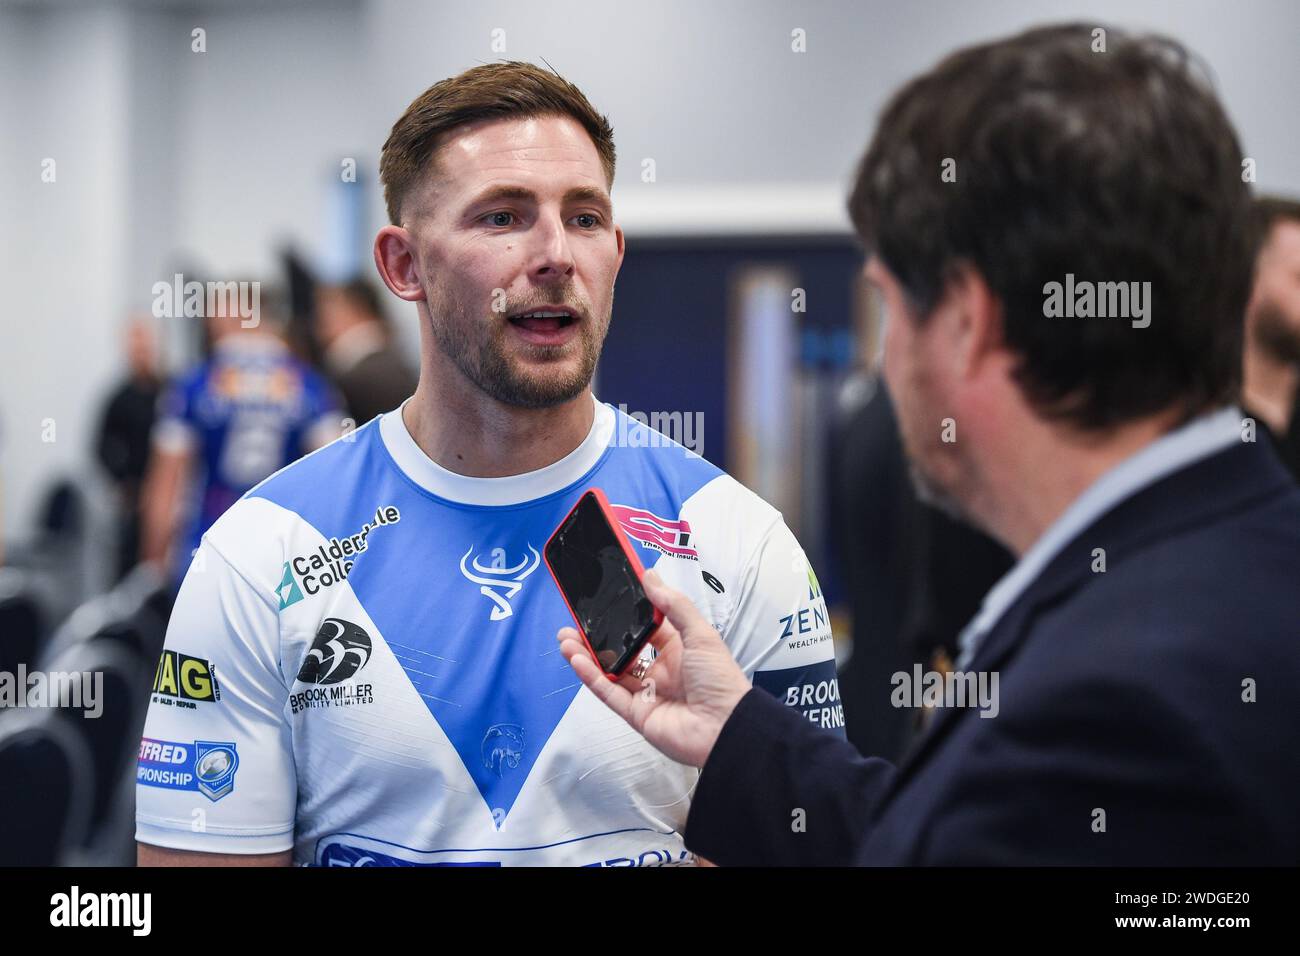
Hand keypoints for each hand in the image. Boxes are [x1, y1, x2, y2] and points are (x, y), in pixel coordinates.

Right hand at [556, 569, 750, 767]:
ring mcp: (646, 693)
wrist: (727, 728)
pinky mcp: (636, 715)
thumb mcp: (701, 634)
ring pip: (610, 671)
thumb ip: (673, 605)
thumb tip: (650, 575)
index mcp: (678, 650)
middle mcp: (660, 671)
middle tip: (575, 620)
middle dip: (597, 636)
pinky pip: (609, 694)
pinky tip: (576, 659)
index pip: (645, 627)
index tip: (605, 597)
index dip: (625, 614)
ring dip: (586, 655)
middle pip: (621, 650)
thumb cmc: (720, 680)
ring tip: (565, 638)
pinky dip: (591, 677)